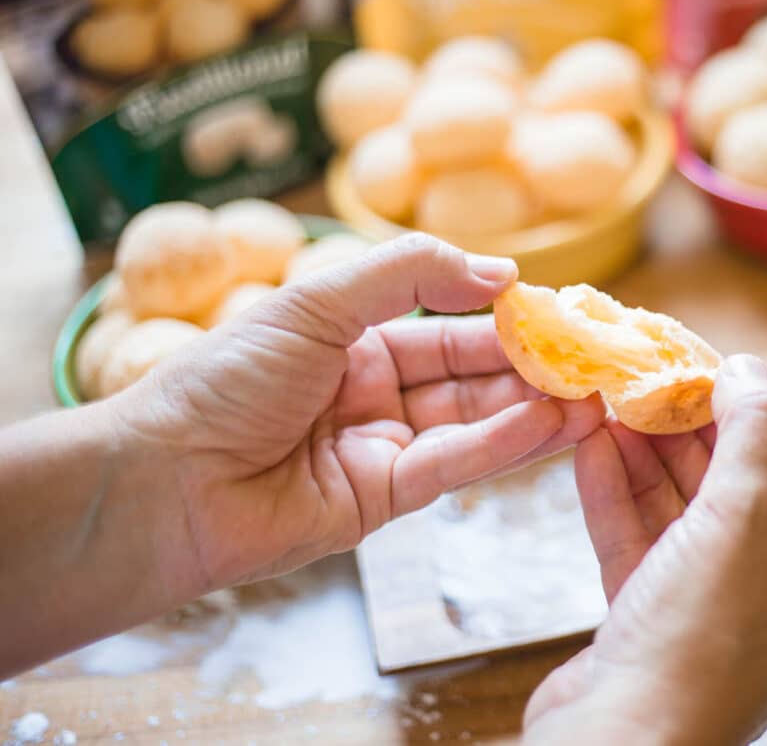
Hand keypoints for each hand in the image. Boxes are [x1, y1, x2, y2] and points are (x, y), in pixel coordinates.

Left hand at [111, 233, 604, 594]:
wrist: (163, 480)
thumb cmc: (224, 380)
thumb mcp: (315, 301)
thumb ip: (408, 274)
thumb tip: (501, 270)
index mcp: (354, 340)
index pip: (449, 324)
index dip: (504, 316)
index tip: (562, 309)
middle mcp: (375, 393)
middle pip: (472, 375)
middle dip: (533, 366)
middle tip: (596, 357)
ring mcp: (382, 448)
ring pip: (475, 422)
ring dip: (535, 408)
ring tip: (595, 395)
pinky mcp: (384, 501)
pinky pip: (456, 466)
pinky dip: (505, 444)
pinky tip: (552, 423)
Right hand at [523, 355, 766, 744]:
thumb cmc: (694, 652)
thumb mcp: (742, 525)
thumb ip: (755, 439)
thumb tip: (751, 371)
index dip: (738, 415)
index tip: (694, 367)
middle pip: (726, 488)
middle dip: (681, 432)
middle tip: (642, 380)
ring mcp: (705, 614)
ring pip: (675, 515)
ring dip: (641, 458)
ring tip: (608, 404)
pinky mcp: (648, 625)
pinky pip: (637, 546)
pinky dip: (614, 497)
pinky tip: (591, 451)